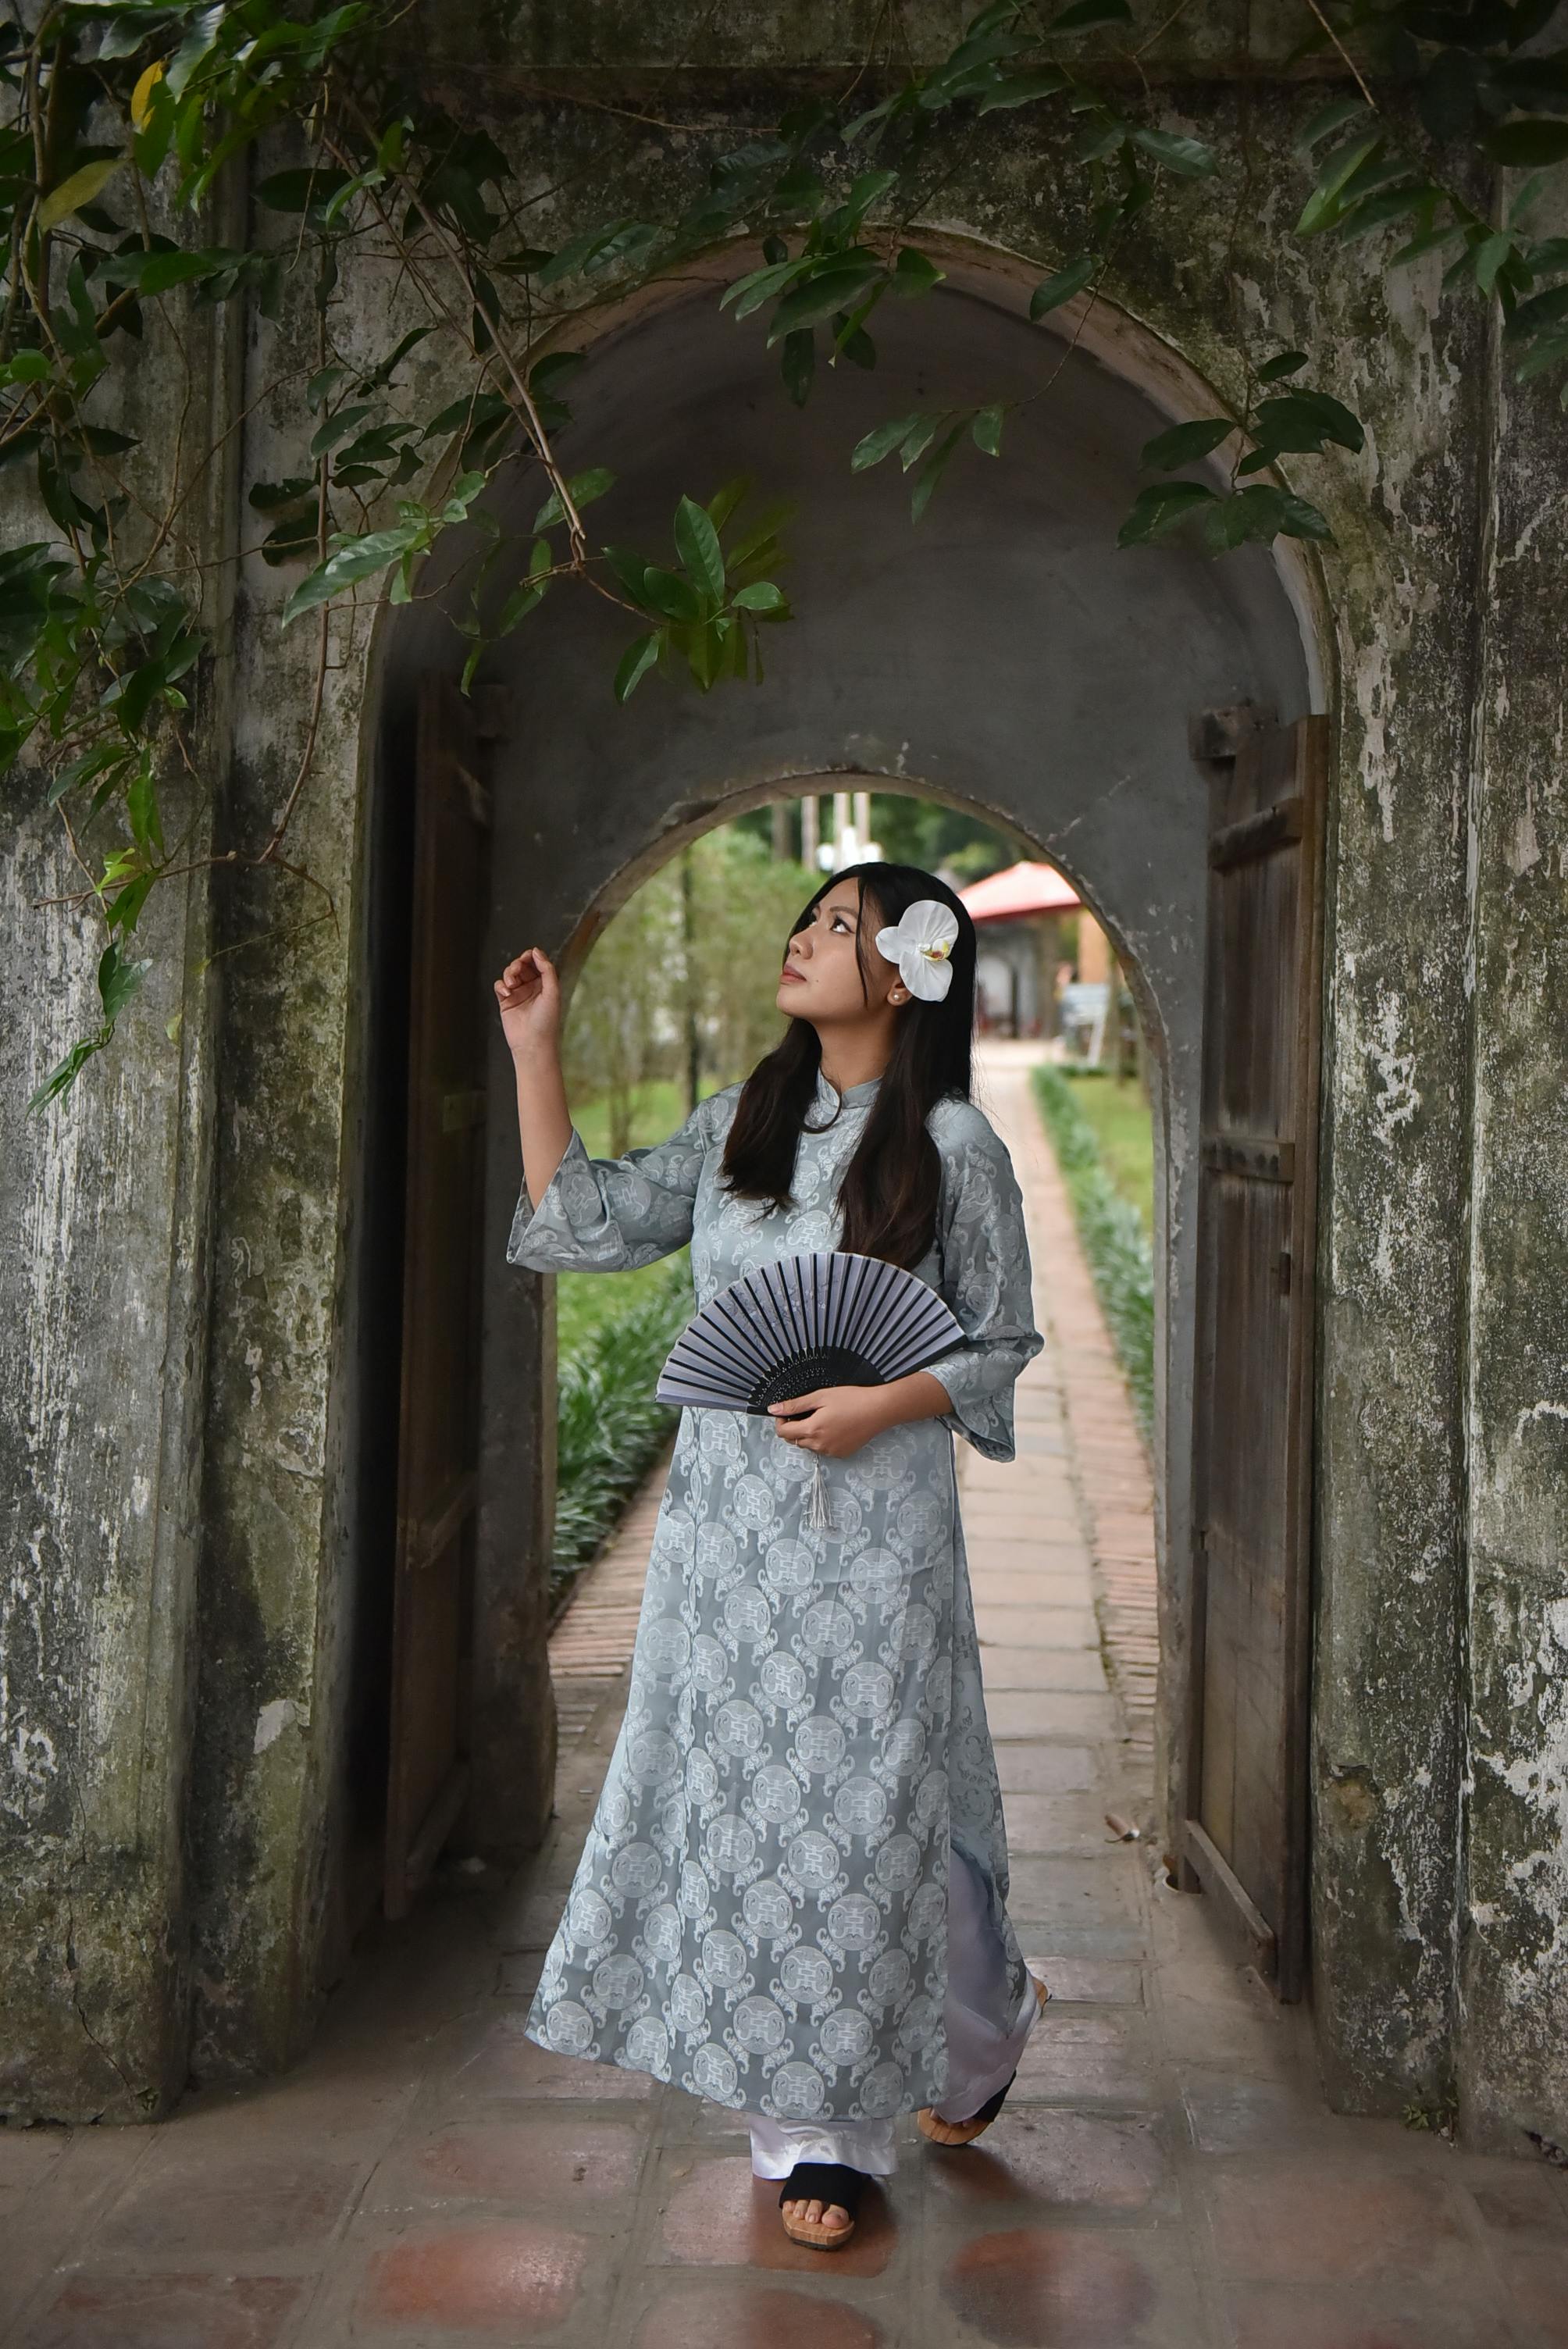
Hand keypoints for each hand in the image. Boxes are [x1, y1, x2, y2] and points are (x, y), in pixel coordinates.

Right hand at [494, 947, 560, 1060]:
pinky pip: (499, 986)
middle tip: (517, 970)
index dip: (531, 956)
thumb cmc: (546, 1020)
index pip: (536, 963)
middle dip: (517, 964)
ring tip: (511, 984)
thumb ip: (547, 969)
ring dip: (508, 974)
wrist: (532, 1043)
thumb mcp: (552, 992)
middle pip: (521, 965)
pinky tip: (506, 993)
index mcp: (545, 984)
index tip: (528, 956)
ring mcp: (518, 994)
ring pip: (509, 973)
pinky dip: (501, 985)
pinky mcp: (506, 1001)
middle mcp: (532, 987)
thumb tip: (536, 951)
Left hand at [768, 1386, 895, 1458]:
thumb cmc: (852, 1399)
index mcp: (812, 1430)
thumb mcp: (820, 1397)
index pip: (783, 1432)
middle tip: (807, 1411)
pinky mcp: (841, 1454)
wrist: (879, 1410)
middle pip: (794, 1440)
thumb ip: (795, 1405)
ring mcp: (831, 1452)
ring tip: (823, 1418)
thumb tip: (773, 1409)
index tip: (788, 1411)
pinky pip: (823, 1449)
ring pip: (809, 1445)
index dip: (781, 1420)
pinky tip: (834, 1426)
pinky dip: (822, 1440)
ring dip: (808, 1434)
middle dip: (794, 1427)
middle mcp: (819, 1445)